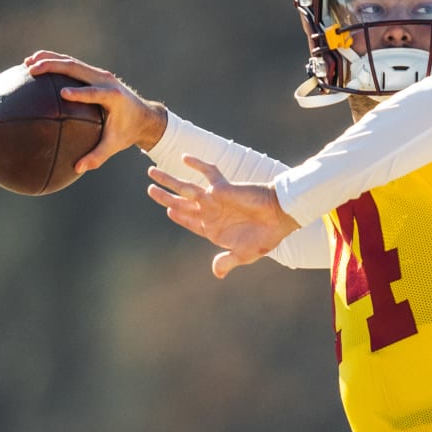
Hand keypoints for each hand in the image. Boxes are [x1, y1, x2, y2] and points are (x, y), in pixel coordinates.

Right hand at [23, 50, 167, 173]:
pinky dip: (53, 62)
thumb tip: (78, 168)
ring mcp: (99, 74)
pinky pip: (71, 65)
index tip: (63, 94)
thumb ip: (98, 156)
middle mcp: (105, 80)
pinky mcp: (93, 74)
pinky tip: (34, 64)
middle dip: (53, 66)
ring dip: (49, 59)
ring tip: (27, 63)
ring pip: (72, 62)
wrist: (143, 115)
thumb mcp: (115, 145)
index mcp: (113, 96)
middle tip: (32, 70)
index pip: (94, 92)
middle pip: (77, 68)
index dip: (80, 92)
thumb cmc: (127, 132)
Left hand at [147, 156, 300, 278]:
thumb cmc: (266, 237)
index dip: (178, 217)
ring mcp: (215, 199)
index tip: (168, 211)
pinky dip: (197, 164)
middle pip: (181, 203)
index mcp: (214, 229)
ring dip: (169, 180)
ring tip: (151, 171)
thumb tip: (217, 273)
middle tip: (150, 189)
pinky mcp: (223, 187)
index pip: (189, 221)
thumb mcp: (245, 254)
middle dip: (164, 196)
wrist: (281, 217)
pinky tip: (185, 157)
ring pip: (185, 188)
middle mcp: (212, 212)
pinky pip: (208, 173)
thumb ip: (228, 260)